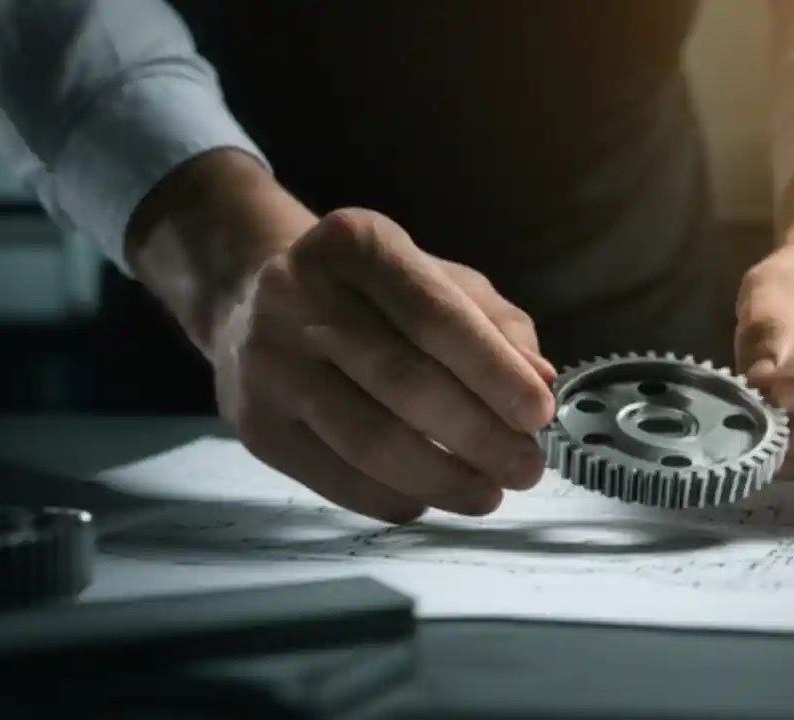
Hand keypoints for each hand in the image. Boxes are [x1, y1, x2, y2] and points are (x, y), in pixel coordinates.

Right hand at [210, 208, 555, 522]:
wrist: (252, 301)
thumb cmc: (370, 293)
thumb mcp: (437, 278)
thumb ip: (495, 323)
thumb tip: (540, 380)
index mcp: (353, 243)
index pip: (434, 315)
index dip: (492, 371)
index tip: (539, 413)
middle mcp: (297, 295)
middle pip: (403, 381)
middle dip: (478, 435)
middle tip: (525, 467)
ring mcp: (269, 362)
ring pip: (367, 439)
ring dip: (441, 478)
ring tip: (488, 493)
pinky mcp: (255, 424)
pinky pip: (335, 478)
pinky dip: (394, 497)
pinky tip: (430, 498)